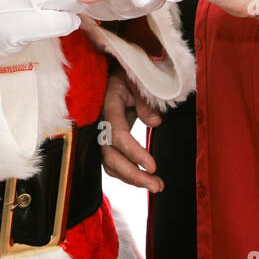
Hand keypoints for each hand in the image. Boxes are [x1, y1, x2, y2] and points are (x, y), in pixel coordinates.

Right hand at [100, 70, 163, 191]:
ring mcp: (102, 133)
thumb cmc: (129, 73)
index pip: (117, 135)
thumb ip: (146, 100)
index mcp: (108, 105)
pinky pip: (112, 161)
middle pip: (110, 157)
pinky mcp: (108, 140)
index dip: (134, 153)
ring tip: (156, 186)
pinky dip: (126, 174)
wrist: (114, 72)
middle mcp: (101, 123)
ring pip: (109, 163)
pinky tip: (143, 179)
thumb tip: (155, 123)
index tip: (153, 166)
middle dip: (133, 175)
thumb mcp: (139, 80)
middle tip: (157, 185)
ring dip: (131, 178)